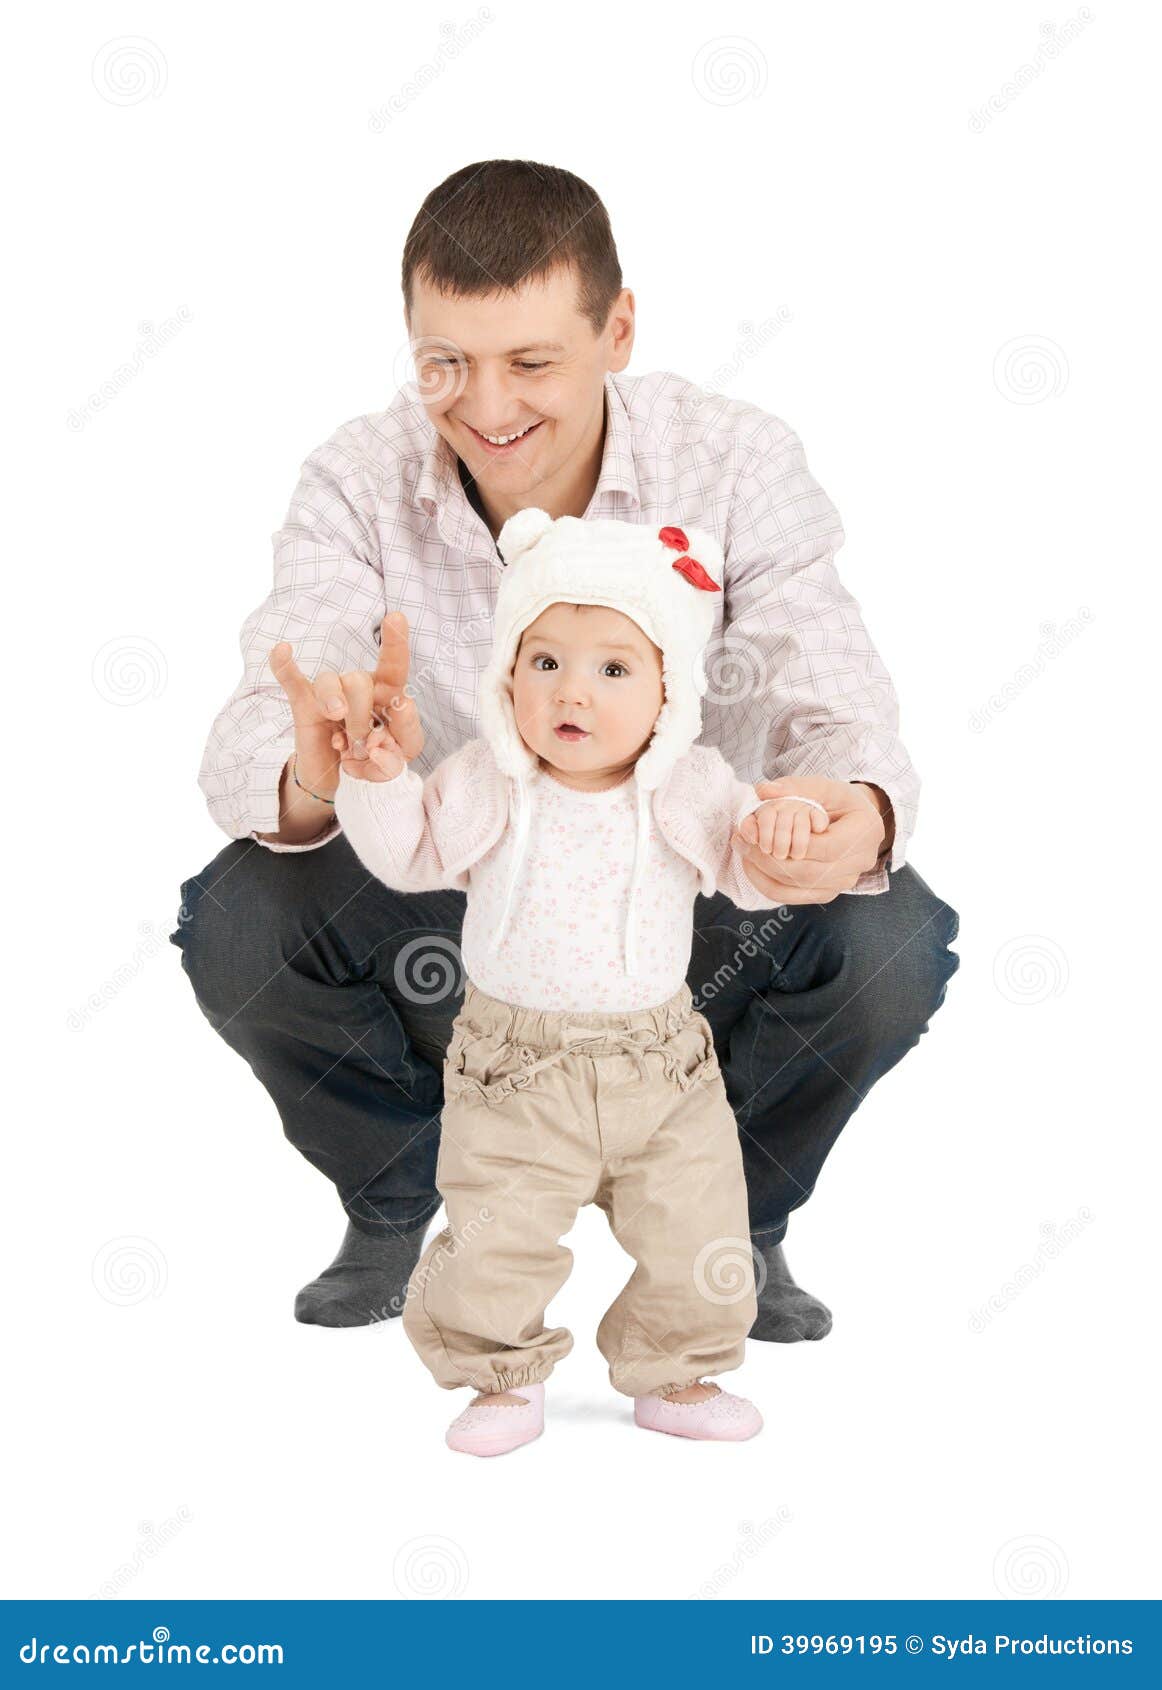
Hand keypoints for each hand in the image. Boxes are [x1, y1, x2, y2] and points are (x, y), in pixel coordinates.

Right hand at [267, 611, 423, 798]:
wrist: (341, 782)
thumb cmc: (375, 759)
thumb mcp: (401, 755)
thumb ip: (407, 737)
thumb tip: (401, 705)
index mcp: (387, 693)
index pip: (393, 664)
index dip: (395, 643)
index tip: (395, 618)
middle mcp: (359, 686)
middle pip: (360, 681)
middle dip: (362, 721)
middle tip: (362, 747)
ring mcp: (329, 693)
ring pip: (333, 682)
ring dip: (337, 707)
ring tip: (342, 739)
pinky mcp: (304, 705)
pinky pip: (292, 680)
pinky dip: (285, 666)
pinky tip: (282, 650)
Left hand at [731, 776, 888, 904]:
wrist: (855, 821)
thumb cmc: (840, 800)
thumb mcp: (823, 785)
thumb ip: (795, 786)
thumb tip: (764, 791)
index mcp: (865, 833)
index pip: (826, 848)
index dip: (791, 843)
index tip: (758, 832)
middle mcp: (860, 863)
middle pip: (810, 873)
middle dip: (769, 860)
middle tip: (741, 841)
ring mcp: (844, 882)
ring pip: (799, 889)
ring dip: (764, 873)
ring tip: (743, 851)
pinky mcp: (828, 893)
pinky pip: (794, 897)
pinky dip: (768, 884)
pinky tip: (752, 866)